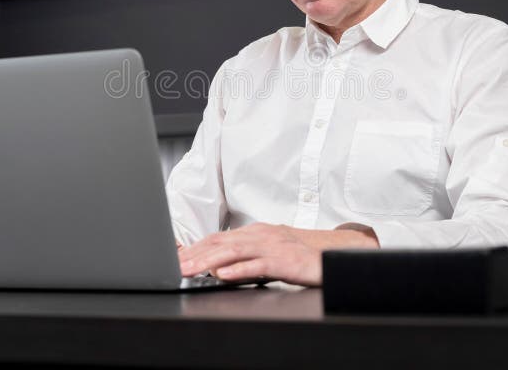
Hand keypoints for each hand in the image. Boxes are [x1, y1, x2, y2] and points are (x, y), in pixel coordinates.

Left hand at [177, 223, 378, 286]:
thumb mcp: (269, 251)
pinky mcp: (285, 261)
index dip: (193, 249)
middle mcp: (261, 235)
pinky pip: (258, 265)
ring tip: (189, 270)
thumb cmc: (301, 255)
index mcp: (255, 232)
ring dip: (208, 262)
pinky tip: (223, 275)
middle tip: (172, 266)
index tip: (173, 259)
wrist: (335, 255)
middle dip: (193, 255)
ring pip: (234, 252)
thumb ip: (245, 255)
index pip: (217, 239)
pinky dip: (239, 270)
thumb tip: (216, 266)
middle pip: (220, 244)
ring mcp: (273, 246)